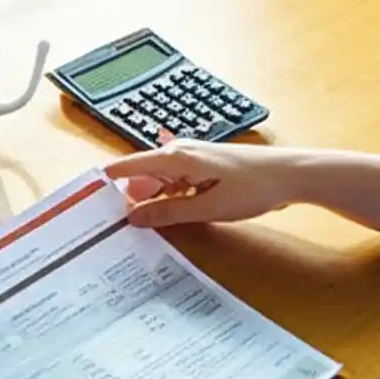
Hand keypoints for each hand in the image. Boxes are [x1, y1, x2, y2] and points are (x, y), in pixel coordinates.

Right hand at [102, 141, 307, 227]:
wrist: (291, 174)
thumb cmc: (252, 187)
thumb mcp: (206, 207)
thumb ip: (167, 213)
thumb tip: (132, 217)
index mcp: (175, 157)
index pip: (129, 166)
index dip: (108, 182)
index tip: (88, 198)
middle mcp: (179, 152)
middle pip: (142, 176)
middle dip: (133, 198)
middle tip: (124, 226)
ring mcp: (192, 157)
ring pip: (159, 181)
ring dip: (155, 200)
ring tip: (150, 225)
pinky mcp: (204, 166)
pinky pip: (176, 182)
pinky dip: (171, 197)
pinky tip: (176, 214)